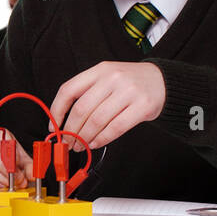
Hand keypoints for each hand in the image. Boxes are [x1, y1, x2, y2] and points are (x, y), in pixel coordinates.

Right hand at [0, 127, 31, 190]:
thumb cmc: (3, 163)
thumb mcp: (19, 161)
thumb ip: (28, 166)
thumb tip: (33, 174)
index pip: (4, 140)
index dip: (13, 154)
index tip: (19, 165)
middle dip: (10, 172)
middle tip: (19, 180)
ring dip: (4, 180)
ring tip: (11, 184)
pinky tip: (0, 185)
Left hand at [50, 61, 165, 148]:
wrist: (163, 81)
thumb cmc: (130, 83)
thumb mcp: (107, 78)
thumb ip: (88, 93)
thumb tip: (63, 121)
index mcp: (99, 70)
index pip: (69, 90)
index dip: (57, 110)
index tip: (52, 126)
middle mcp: (113, 78)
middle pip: (81, 109)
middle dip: (70, 130)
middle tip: (67, 142)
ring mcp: (129, 91)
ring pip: (97, 121)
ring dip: (84, 138)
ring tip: (80, 145)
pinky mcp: (142, 106)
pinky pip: (115, 128)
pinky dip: (102, 139)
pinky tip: (95, 143)